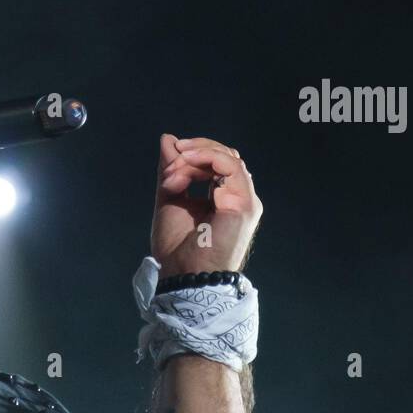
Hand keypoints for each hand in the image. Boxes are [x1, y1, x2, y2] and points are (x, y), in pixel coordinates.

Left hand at [151, 133, 262, 276]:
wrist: (182, 274)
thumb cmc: (177, 247)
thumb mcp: (170, 198)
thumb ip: (172, 169)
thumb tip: (168, 138)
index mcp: (225, 196)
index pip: (217, 161)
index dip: (191, 157)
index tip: (167, 172)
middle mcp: (239, 197)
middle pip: (224, 155)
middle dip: (192, 154)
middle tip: (169, 171)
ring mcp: (244, 200)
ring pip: (227, 157)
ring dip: (195, 158)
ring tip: (173, 176)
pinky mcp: (243, 204)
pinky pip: (230, 166)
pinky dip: (205, 161)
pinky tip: (184, 172)